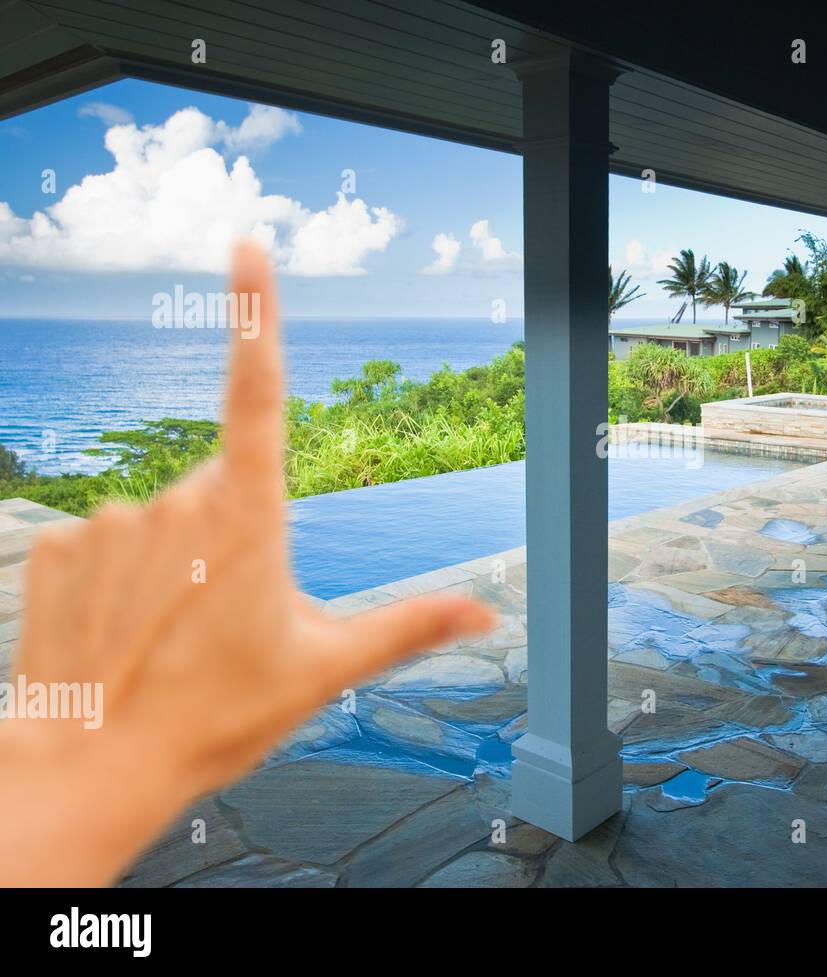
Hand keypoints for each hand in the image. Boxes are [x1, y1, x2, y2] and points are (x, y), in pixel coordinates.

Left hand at [0, 242, 494, 885]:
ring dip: (178, 563)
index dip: (256, 313)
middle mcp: (176, 502)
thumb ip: (411, 625)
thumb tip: (490, 612)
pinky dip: (121, 578)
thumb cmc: (216, 719)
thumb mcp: (326, 669)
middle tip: (231, 623)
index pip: (257, 391)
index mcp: (249, 518)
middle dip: (235, 539)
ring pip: (165, 519)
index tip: (247, 245)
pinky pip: (106, 542)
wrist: (90, 771)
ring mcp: (110, 522)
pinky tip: (123, 633)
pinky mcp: (58, 547)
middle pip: (224, 490)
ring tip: (174, 638)